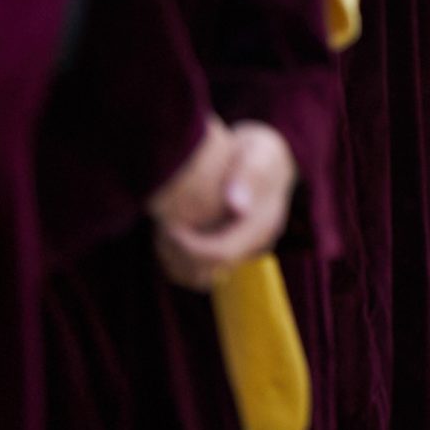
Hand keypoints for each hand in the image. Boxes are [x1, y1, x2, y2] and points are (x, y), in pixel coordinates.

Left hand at [155, 120, 296, 289]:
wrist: (269, 158)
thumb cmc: (260, 152)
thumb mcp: (259, 154)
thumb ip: (249, 175)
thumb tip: (237, 205)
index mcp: (262, 225)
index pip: (220, 254)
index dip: (188, 247)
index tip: (168, 225)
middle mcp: (253, 245)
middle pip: (206, 272)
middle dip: (177, 255)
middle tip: (160, 227)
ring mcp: (241, 251)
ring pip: (198, 277)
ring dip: (175, 261)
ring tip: (163, 231)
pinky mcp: (228, 250)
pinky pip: (197, 272)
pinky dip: (179, 260)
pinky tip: (169, 235)